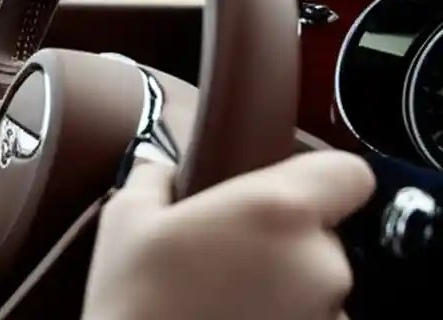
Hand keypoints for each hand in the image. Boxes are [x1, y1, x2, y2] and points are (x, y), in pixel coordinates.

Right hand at [83, 151, 374, 319]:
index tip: (281, 188)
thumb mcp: (125, 220)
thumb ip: (154, 179)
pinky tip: (232, 319)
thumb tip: (160, 168)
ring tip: (223, 297)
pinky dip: (280, 318)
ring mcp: (326, 313)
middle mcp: (319, 262)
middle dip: (282, 240)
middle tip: (224, 252)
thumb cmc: (134, 298)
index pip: (348, 173)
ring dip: (282, 286)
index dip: (319, 176)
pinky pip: (308, 317)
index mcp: (278, 210)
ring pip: (315, 283)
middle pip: (322, 233)